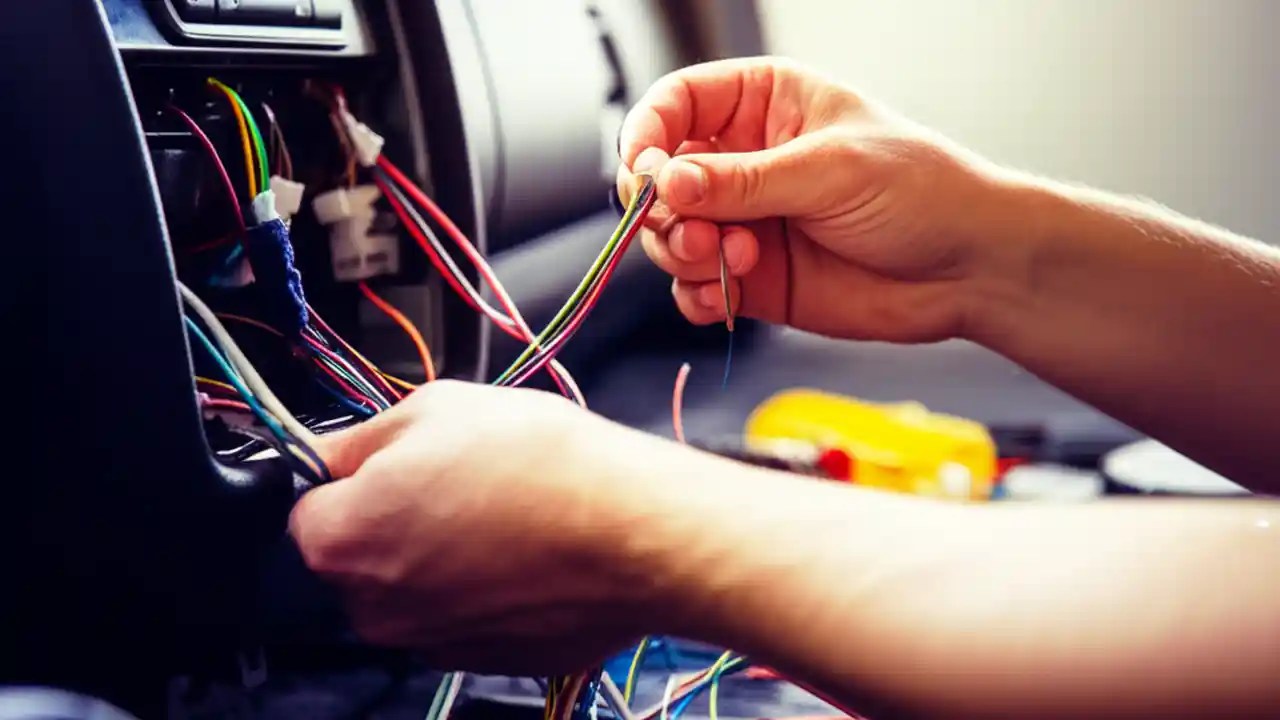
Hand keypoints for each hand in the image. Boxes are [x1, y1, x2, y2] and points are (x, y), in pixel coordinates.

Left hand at [289, 381, 682, 673]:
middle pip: (359, 557)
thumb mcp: (436, 407)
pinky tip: (527, 552)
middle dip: (393, 521)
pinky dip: (484, 590)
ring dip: (439, 557)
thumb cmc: (538, 463)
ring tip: (502, 513)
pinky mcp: (488, 661)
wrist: (633, 529)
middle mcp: (374, 608)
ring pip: (414, 591)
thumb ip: (363, 437)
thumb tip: (335, 453)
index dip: (351, 479)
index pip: (308, 509)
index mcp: (343, 540)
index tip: (391, 463)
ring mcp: (432, 643)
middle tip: (457, 479)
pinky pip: (464, 619)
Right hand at [617, 57, 1017, 342]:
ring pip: (671, 236)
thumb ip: (744, 180)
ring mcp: (746, 222)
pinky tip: (726, 295)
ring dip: (682, 253)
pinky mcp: (752, 279)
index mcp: (764, 105)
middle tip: (696, 234)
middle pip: (661, 179)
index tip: (643, 172)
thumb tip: (667, 181)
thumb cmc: (921, 191)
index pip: (676, 104)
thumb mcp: (830, 170)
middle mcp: (745, 162)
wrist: (969, 268)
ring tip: (731, 260)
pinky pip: (694, 288)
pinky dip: (697, 296)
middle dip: (665, 210)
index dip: (648, 134)